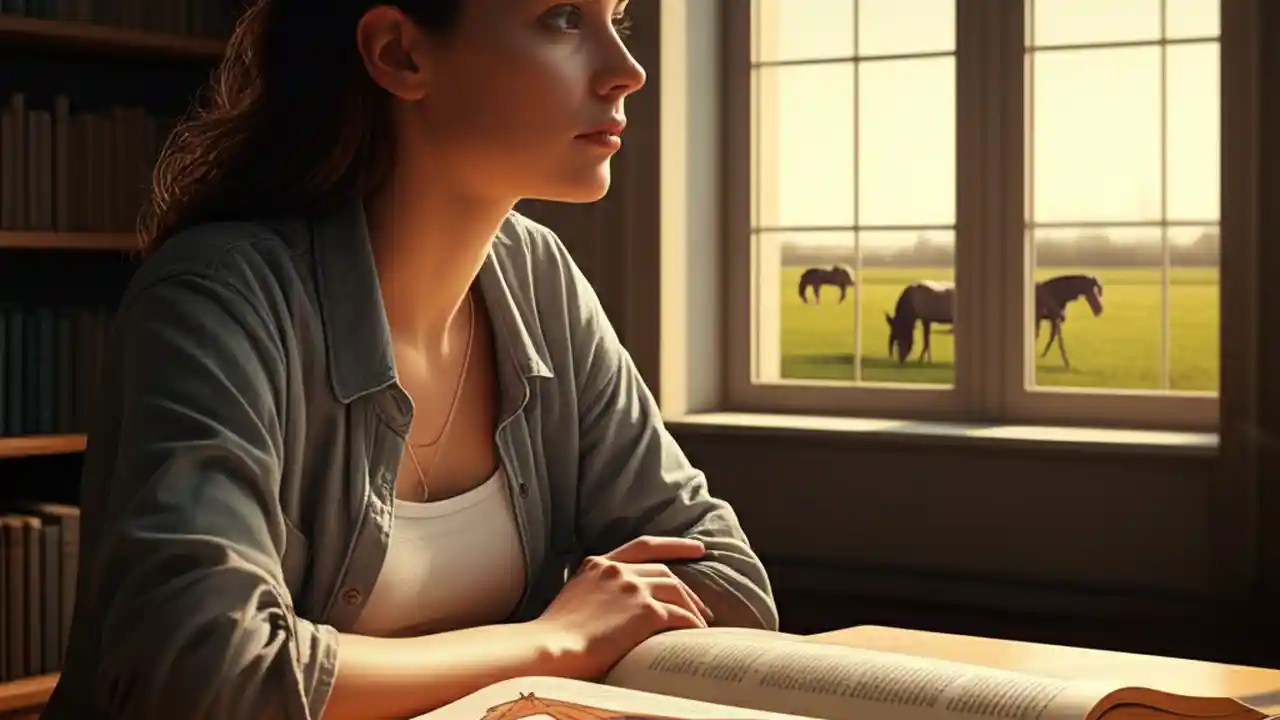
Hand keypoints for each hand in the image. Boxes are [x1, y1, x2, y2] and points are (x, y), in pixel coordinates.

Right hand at [532, 535, 714, 679]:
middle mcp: (617, 570)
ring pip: (676, 590)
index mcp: (598, 564)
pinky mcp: (645, 612)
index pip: (643, 546)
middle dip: (687, 588)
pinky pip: (680, 616)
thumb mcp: (573, 597)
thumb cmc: (554, 636)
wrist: (549, 649)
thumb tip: (614, 606)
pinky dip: (692, 625)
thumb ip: (595, 591)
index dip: (673, 545)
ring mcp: (632, 588)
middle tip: (701, 605)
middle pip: (665, 571)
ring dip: (692, 608)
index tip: (696, 548)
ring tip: (702, 623)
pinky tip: (697, 635)